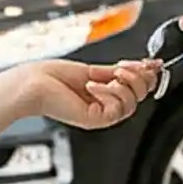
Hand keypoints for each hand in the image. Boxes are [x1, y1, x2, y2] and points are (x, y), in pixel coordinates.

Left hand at [14, 59, 161, 128]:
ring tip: (106, 77)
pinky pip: (116, 109)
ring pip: (132, 104)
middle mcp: (105, 106)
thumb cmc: (53, 77)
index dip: (146, 76)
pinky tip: (93, 86)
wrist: (33, 84)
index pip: (138, 90)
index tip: (149, 63)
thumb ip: (117, 71)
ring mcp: (100, 115)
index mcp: (106, 95)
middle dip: (137, 78)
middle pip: (140, 97)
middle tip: (123, 68)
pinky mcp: (94, 120)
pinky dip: (108, 93)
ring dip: (124, 85)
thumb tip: (141, 65)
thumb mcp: (94, 69)